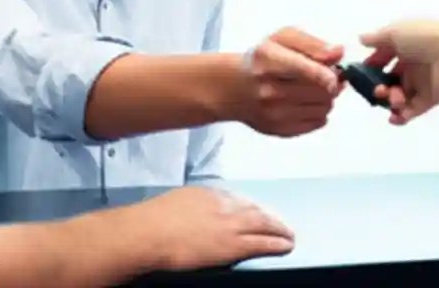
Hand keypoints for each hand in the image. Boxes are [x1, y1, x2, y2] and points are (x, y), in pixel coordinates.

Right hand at [138, 186, 294, 270]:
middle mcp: (224, 205)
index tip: (256, 212)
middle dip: (270, 216)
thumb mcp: (176, 203)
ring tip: (289, 235)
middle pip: (255, 209)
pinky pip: (261, 243)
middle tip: (281, 223)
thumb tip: (194, 213)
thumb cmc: (153, 220)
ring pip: (264, 224)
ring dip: (279, 229)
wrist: (149, 232)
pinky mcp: (232, 245)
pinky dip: (276, 243)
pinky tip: (285, 245)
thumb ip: (192, 206)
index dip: (250, 207)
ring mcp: (230, 224)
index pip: (237, 199)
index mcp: (208, 193)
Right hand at [234, 27, 343, 136]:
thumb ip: (313, 44)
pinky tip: (306, 102)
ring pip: (324, 107)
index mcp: (269, 60)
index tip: (335, 75)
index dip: (330, 75)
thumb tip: (338, 53)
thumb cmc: (262, 60)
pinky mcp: (279, 130)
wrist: (234, 87)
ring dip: (326, 98)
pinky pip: (318, 122)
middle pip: (323, 91)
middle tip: (325, 77)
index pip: (311, 72)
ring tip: (312, 89)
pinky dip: (319, 112)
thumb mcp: (283, 38)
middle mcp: (269, 89)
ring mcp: (273, 113)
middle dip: (331, 83)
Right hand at [360, 19, 438, 124]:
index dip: (373, 65)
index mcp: (407, 44)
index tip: (362, 73)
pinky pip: (413, 109)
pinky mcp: (431, 98)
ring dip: (391, 101)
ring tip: (394, 100)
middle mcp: (415, 62)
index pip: (385, 55)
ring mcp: (423, 81)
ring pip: (400, 96)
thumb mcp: (396, 32)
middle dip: (379, 87)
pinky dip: (403, 115)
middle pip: (391, 79)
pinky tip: (396, 116)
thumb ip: (377, 38)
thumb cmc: (429, 38)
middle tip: (377, 90)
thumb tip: (363, 39)